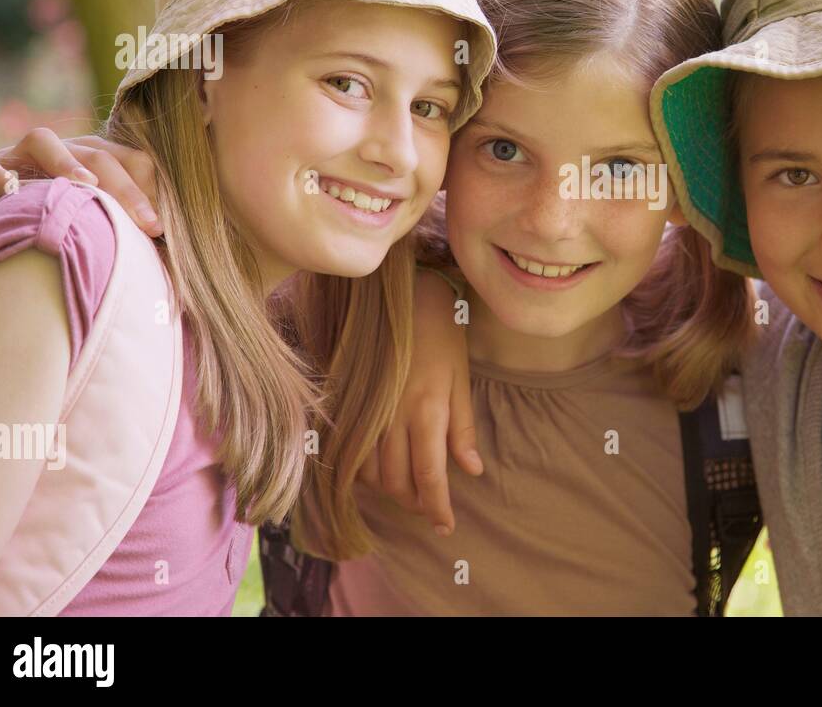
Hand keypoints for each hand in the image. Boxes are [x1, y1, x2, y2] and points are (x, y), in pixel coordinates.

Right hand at [0, 128, 160, 235]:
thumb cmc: (40, 214)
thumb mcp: (84, 216)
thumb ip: (119, 222)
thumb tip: (165, 244)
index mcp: (88, 159)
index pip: (130, 159)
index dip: (152, 188)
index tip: (166, 225)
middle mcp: (57, 151)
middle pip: (98, 156)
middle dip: (128, 189)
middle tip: (150, 224)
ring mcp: (17, 157)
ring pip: (45, 142)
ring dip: (69, 162)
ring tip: (90, 188)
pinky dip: (0, 176)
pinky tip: (13, 190)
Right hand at [357, 270, 479, 534]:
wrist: (398, 297)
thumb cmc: (440, 335)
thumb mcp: (460, 378)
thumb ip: (462, 427)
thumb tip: (472, 470)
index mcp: (425, 410)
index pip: (429, 476)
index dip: (437, 506)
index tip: (446, 525)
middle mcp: (391, 417)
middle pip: (397, 482)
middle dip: (416, 504)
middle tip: (432, 508)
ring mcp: (366, 411)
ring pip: (371, 473)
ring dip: (392, 491)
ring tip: (412, 492)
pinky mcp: (349, 404)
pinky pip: (351, 453)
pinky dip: (367, 472)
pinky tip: (383, 471)